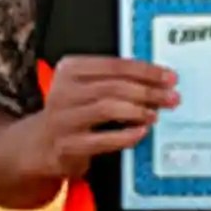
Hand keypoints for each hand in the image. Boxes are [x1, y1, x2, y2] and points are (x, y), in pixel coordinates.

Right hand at [27, 55, 179, 179]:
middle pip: (114, 86)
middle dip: (148, 91)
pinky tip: (142, 131)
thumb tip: (158, 80)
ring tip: (156, 114)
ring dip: (138, 111)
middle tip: (171, 97)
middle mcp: (64, 90)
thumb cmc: (73, 111)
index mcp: (71, 68)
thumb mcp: (85, 87)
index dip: (146, 70)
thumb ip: (115, 80)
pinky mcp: (67, 146)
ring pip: (108, 108)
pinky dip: (126, 135)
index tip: (169, 77)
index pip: (115, 64)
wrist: (39, 144)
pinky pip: (102, 139)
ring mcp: (63, 119)